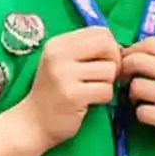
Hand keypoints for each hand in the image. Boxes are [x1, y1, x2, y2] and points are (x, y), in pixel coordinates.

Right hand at [19, 27, 120, 150]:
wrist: (32, 123)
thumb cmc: (54, 92)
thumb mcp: (63, 63)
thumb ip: (87, 50)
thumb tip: (122, 48)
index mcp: (57, 44)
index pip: (100, 32)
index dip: (111, 46)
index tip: (106, 62)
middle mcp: (58, 55)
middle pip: (107, 45)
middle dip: (115, 62)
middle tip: (106, 76)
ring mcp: (64, 75)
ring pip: (110, 70)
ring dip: (108, 83)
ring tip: (93, 90)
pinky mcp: (73, 95)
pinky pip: (106, 90)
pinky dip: (104, 98)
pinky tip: (90, 101)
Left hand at [120, 37, 154, 155]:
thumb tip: (123, 52)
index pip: (152, 43)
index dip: (132, 50)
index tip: (126, 60)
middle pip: (138, 61)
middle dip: (125, 70)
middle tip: (125, 80)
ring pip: (136, 86)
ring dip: (133, 95)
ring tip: (144, 100)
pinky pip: (141, 111)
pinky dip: (142, 114)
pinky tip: (153, 115)